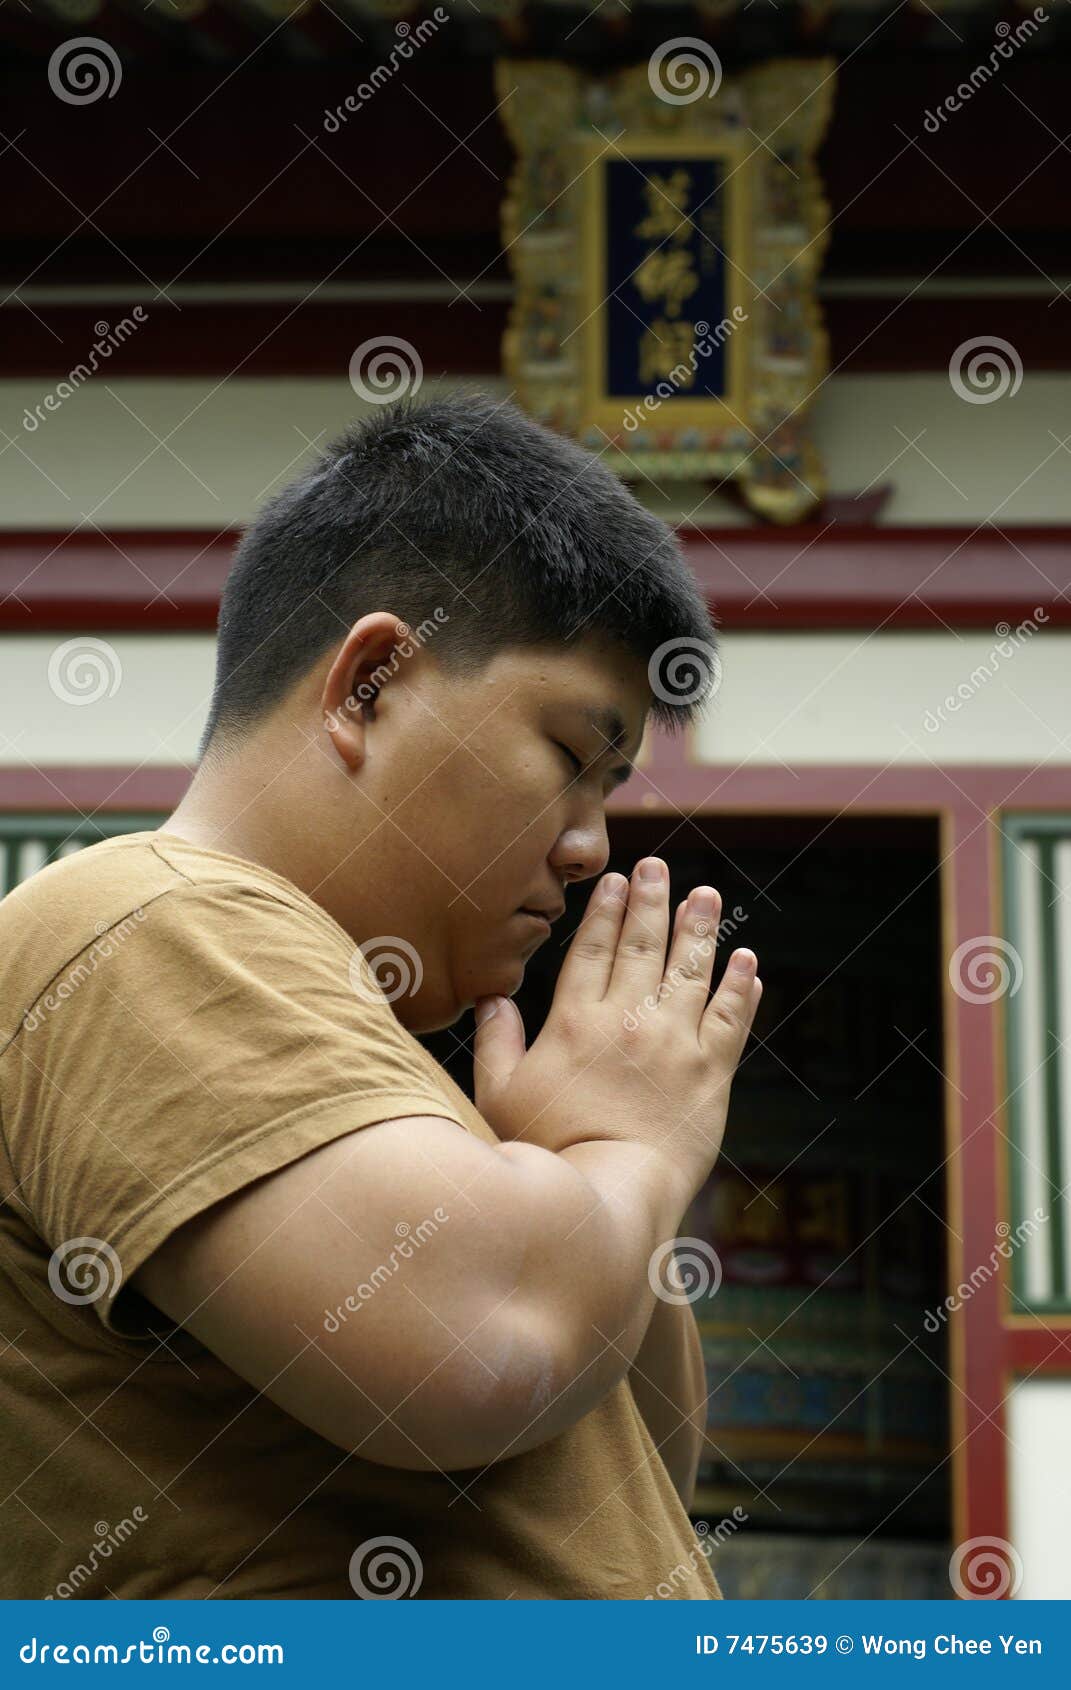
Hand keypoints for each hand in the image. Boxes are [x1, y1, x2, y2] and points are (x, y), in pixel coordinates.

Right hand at [473, 858, 760, 1206]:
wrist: (608, 1195)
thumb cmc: (546, 1153)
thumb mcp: (500, 1095)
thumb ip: (495, 1041)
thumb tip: (492, 996)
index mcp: (575, 1022)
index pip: (593, 949)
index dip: (606, 911)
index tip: (617, 881)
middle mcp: (627, 1020)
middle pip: (643, 945)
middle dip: (652, 901)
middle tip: (660, 867)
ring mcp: (673, 1044)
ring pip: (692, 970)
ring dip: (701, 928)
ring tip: (708, 895)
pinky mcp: (710, 1074)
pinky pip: (732, 1018)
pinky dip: (742, 987)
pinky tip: (746, 961)